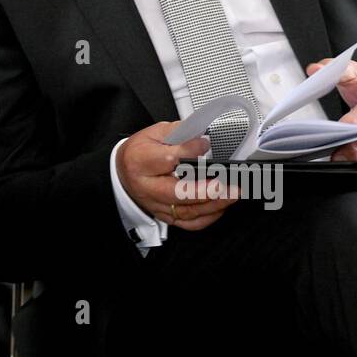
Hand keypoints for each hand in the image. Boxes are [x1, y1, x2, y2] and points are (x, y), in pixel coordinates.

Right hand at [116, 121, 239, 230]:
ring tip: (233, 193)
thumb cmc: (141, 152)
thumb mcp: (154, 133)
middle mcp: (147, 187)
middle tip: (228, 183)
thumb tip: (200, 134)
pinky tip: (220, 207)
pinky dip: (208, 217)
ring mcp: (156, 204)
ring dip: (214, 204)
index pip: (168, 159)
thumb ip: (179, 132)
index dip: (190, 151)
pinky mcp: (165, 216)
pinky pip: (188, 223)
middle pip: (178, 193)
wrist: (124, 171)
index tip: (205, 144)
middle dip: (207, 189)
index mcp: (141, 161)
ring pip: (187, 211)